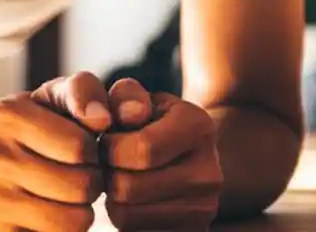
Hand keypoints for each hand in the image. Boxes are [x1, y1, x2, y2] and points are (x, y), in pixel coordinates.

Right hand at [0, 71, 110, 230]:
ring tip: (66, 199)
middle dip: (91, 183)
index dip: (94, 151)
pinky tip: (50, 219)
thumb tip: (102, 117)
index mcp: (5, 114)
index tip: (81, 149)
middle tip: (78, 177)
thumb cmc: (34, 134)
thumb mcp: (52, 101)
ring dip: (81, 212)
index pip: (81, 145)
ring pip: (74, 219)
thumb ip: (83, 91)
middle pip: (82, 184)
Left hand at [100, 79, 222, 230]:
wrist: (184, 153)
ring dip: (111, 200)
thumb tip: (128, 115)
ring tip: (117, 180)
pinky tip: (128, 201)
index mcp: (199, 126)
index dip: (109, 148)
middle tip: (106, 165)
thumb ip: (125, 96)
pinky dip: (124, 220)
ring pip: (128, 217)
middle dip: (106, 175)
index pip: (141, 149)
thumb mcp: (137, 99)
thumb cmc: (146, 121)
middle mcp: (209, 171)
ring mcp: (205, 208)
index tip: (105, 142)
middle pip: (130, 188)